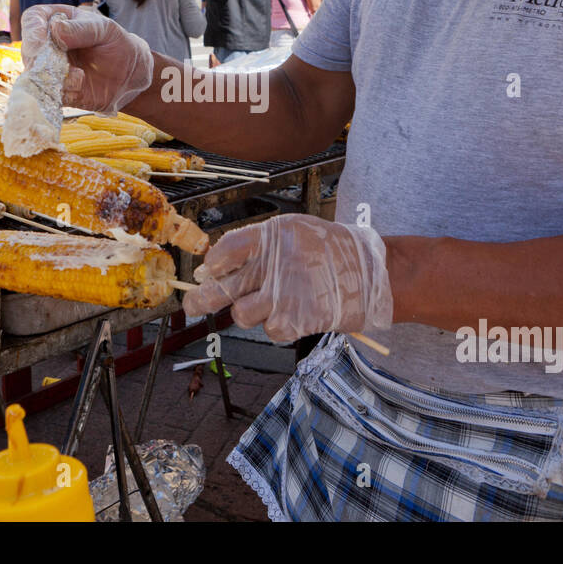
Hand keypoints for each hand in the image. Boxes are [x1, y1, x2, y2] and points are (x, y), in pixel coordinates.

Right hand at [20, 4, 153, 114]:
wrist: (130, 74)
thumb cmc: (116, 44)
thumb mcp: (105, 30)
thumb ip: (82, 29)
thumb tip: (56, 30)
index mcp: (55, 20)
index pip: (32, 20)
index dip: (32, 31)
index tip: (40, 43)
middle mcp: (47, 45)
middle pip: (29, 50)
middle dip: (39, 59)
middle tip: (57, 65)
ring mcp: (50, 69)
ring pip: (35, 74)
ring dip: (52, 77)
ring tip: (79, 77)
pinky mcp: (57, 90)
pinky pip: (48, 94)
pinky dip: (61, 92)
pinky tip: (79, 86)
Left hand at [183, 215, 393, 341]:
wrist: (370, 273)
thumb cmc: (328, 252)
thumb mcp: (292, 233)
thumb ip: (254, 247)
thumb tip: (214, 267)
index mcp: (272, 235)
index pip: (226, 248)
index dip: (213, 263)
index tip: (210, 271)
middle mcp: (272, 264)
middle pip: (220, 287)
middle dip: (200, 300)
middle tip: (192, 306)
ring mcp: (282, 295)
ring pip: (242, 315)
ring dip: (250, 312)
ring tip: (271, 302)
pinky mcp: (294, 320)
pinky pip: (269, 330)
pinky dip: (278, 325)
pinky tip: (294, 312)